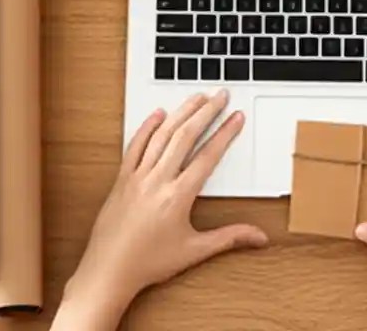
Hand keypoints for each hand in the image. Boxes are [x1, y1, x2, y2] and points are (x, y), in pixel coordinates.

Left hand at [53, 89, 266, 330]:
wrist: (108, 271)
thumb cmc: (148, 263)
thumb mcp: (194, 251)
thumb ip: (229, 239)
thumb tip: (259, 237)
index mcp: (178, 196)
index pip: (207, 156)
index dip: (224, 133)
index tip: (235, 117)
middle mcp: (157, 181)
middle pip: (185, 136)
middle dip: (206, 112)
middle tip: (220, 95)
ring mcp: (137, 177)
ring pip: (161, 135)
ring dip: (180, 113)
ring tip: (196, 98)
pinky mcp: (121, 179)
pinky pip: (135, 146)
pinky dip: (147, 128)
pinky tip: (157, 115)